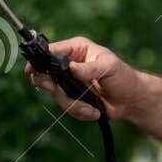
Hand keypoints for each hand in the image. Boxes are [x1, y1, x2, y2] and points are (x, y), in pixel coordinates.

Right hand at [25, 36, 141, 121]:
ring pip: (56, 95)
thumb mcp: (109, 67)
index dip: (39, 60)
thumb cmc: (123, 77)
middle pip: (46, 75)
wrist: (130, 100)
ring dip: (74, 104)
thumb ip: (89, 68)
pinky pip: (67, 108)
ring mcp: (69, 83)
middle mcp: (69, 65)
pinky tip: (95, 111)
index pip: (52, 51)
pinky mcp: (73, 98)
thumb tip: (71, 67)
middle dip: (53, 87)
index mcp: (76, 49)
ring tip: (92, 108)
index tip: (32, 70)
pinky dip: (81, 112)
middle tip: (57, 89)